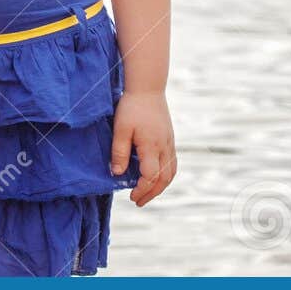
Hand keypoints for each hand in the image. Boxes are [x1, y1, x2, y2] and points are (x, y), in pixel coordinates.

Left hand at [110, 90, 175, 206]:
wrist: (148, 88)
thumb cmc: (131, 107)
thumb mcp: (120, 129)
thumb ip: (119, 152)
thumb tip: (117, 173)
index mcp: (151, 146)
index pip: (151, 176)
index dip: (142, 189)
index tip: (131, 196)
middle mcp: (164, 147)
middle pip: (164, 179)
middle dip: (152, 193)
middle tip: (138, 202)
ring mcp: (170, 143)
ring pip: (171, 172)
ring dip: (161, 187)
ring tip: (148, 194)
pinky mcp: (170, 138)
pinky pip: (173, 163)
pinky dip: (166, 175)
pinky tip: (157, 177)